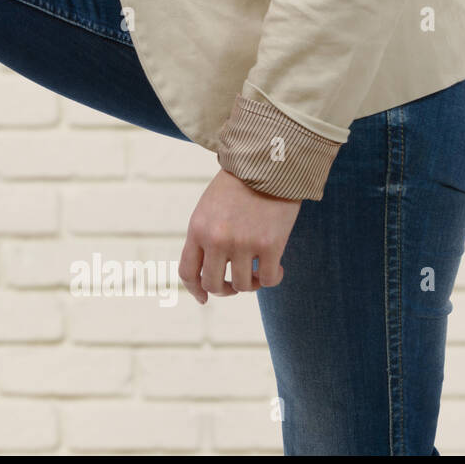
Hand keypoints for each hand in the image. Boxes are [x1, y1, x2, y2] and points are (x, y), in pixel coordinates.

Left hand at [178, 169, 300, 303]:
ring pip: (242, 285)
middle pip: (213, 284)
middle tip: (235, 285)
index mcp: (197, 230)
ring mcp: (243, 244)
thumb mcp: (208, 209)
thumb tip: (208, 271)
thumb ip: (204, 237)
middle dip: (224, 290)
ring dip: (251, 284)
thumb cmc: (237, 186)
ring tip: (257, 271)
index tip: (203, 298)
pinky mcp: (270, 245)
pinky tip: (276, 268)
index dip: (194, 290)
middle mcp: (216, 240)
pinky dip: (271, 279)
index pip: (187, 272)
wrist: (267, 165)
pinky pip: (268, 280)